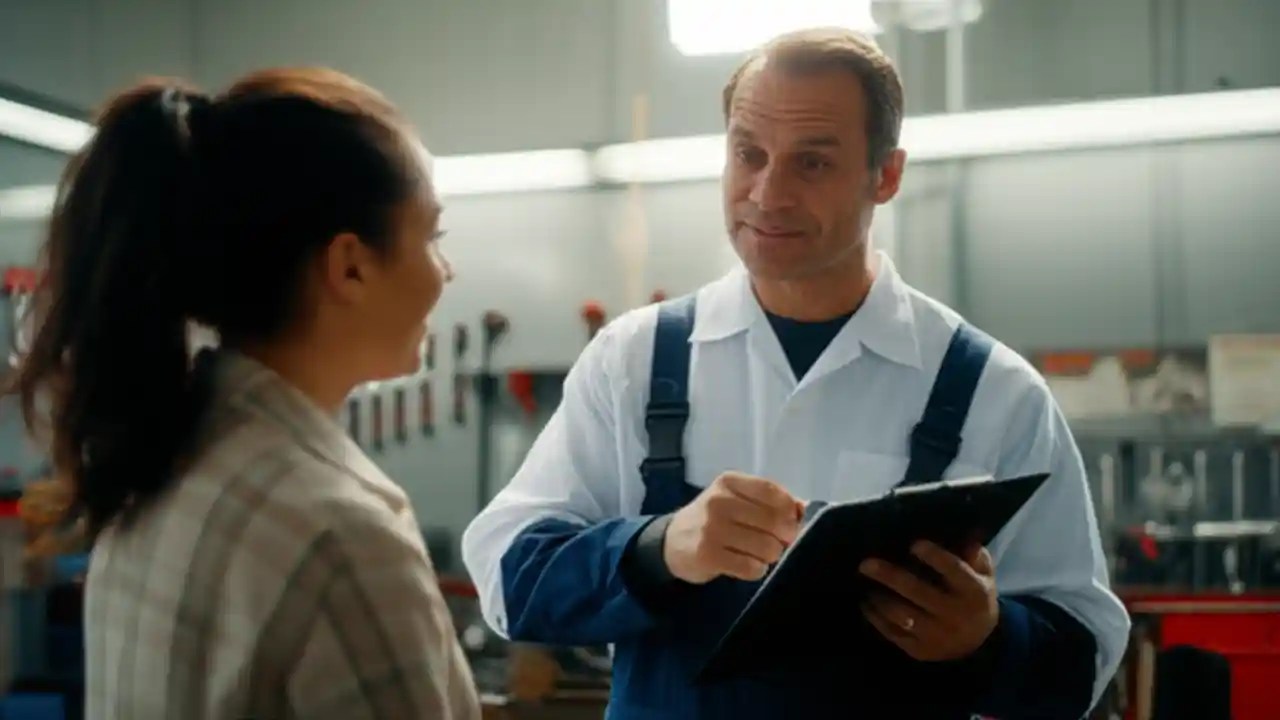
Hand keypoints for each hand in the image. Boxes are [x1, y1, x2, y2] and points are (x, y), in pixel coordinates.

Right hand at [663, 472, 803, 583]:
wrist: (671, 542)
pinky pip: (752, 567)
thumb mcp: (736, 499)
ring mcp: (712, 529)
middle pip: (774, 521)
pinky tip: (747, 564)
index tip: (791, 522)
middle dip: (784, 537)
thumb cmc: (713, 518)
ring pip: (766, 547)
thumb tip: (805, 509)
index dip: (789, 510)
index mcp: (729, 481)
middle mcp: (718, 502)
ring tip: (759, 554)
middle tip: (778, 542)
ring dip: (770, 555)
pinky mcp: (708, 556)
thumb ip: (770, 501)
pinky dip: (757, 569)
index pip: (772, 492)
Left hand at [858, 541, 998, 661]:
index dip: (935, 557)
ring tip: (864, 583)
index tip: (914, 544)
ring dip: (879, 599)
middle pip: (917, 592)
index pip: (954, 571)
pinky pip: (892, 633)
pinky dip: (876, 618)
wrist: (978, 644)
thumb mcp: (983, 575)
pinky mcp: (920, 651)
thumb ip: (975, 555)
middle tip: (865, 564)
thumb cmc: (974, 598)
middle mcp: (955, 615)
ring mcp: (937, 636)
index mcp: (974, 592)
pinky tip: (867, 605)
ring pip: (901, 615)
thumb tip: (962, 537)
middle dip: (889, 576)